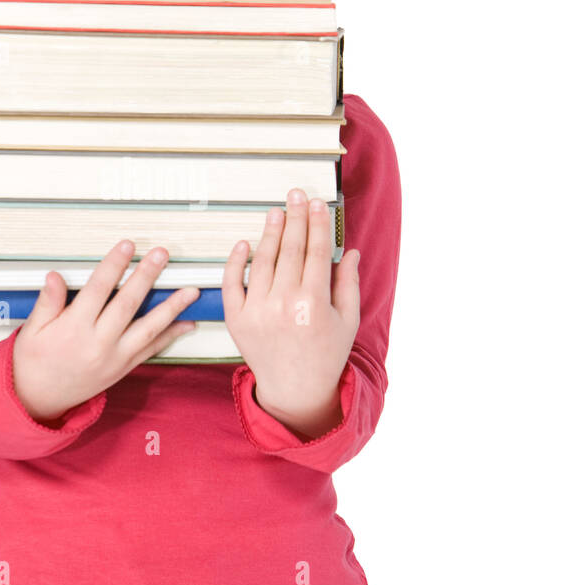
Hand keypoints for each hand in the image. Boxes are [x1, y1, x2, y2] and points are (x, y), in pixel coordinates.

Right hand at [11, 240, 199, 421]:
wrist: (39, 400)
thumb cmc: (33, 362)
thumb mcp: (32, 330)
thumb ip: (47, 302)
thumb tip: (55, 277)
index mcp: (74, 329)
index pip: (98, 289)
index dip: (114, 265)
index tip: (127, 246)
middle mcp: (98, 343)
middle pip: (128, 303)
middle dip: (146, 276)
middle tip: (162, 255)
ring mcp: (115, 357)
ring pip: (148, 328)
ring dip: (171, 307)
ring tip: (190, 290)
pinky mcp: (124, 368)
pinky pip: (151, 349)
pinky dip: (171, 336)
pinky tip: (186, 323)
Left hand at [221, 188, 360, 431]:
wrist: (295, 389)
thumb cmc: (326, 354)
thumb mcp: (347, 321)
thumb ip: (349, 284)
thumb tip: (351, 251)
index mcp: (314, 305)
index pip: (317, 253)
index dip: (317, 224)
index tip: (317, 204)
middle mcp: (284, 305)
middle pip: (290, 250)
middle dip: (295, 218)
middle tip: (296, 195)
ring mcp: (257, 312)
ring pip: (263, 261)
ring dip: (269, 232)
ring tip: (275, 213)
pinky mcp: (237, 319)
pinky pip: (233, 283)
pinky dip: (236, 261)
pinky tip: (244, 243)